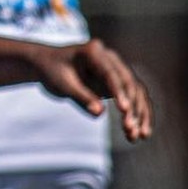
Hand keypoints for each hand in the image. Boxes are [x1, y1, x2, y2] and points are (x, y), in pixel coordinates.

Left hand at [35, 36, 152, 141]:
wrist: (47, 65)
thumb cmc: (51, 71)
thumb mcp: (61, 84)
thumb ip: (81, 97)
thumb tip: (99, 113)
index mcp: (93, 52)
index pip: (110, 74)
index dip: (119, 92)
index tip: (124, 111)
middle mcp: (109, 57)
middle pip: (128, 83)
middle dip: (132, 107)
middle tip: (130, 129)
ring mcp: (116, 69)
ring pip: (136, 91)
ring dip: (139, 114)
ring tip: (137, 136)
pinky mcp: (118, 82)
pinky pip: (134, 98)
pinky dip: (138, 114)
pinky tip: (140, 132)